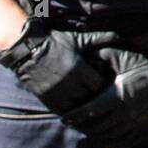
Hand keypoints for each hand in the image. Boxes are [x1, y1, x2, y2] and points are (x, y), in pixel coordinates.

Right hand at [0, 17, 116, 114]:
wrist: (28, 49)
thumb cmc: (55, 42)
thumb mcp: (78, 39)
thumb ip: (99, 39)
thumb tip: (119, 35)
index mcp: (78, 68)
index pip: (99, 85)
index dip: (106, 87)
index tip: (110, 85)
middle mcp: (69, 83)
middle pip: (90, 98)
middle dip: (97, 98)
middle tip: (105, 99)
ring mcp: (57, 93)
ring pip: (77, 108)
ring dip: (85, 107)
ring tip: (93, 107)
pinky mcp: (47, 99)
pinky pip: (63, 112)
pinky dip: (71, 113)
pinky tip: (78, 112)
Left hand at [59, 48, 147, 141]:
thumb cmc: (145, 67)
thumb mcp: (123, 58)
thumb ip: (103, 57)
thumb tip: (87, 58)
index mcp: (115, 95)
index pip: (89, 110)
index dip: (74, 115)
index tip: (64, 117)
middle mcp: (122, 111)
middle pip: (94, 126)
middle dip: (80, 125)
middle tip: (70, 122)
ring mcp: (131, 120)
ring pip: (105, 134)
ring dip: (92, 132)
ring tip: (83, 127)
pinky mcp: (138, 125)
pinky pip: (118, 138)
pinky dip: (106, 138)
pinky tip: (100, 133)